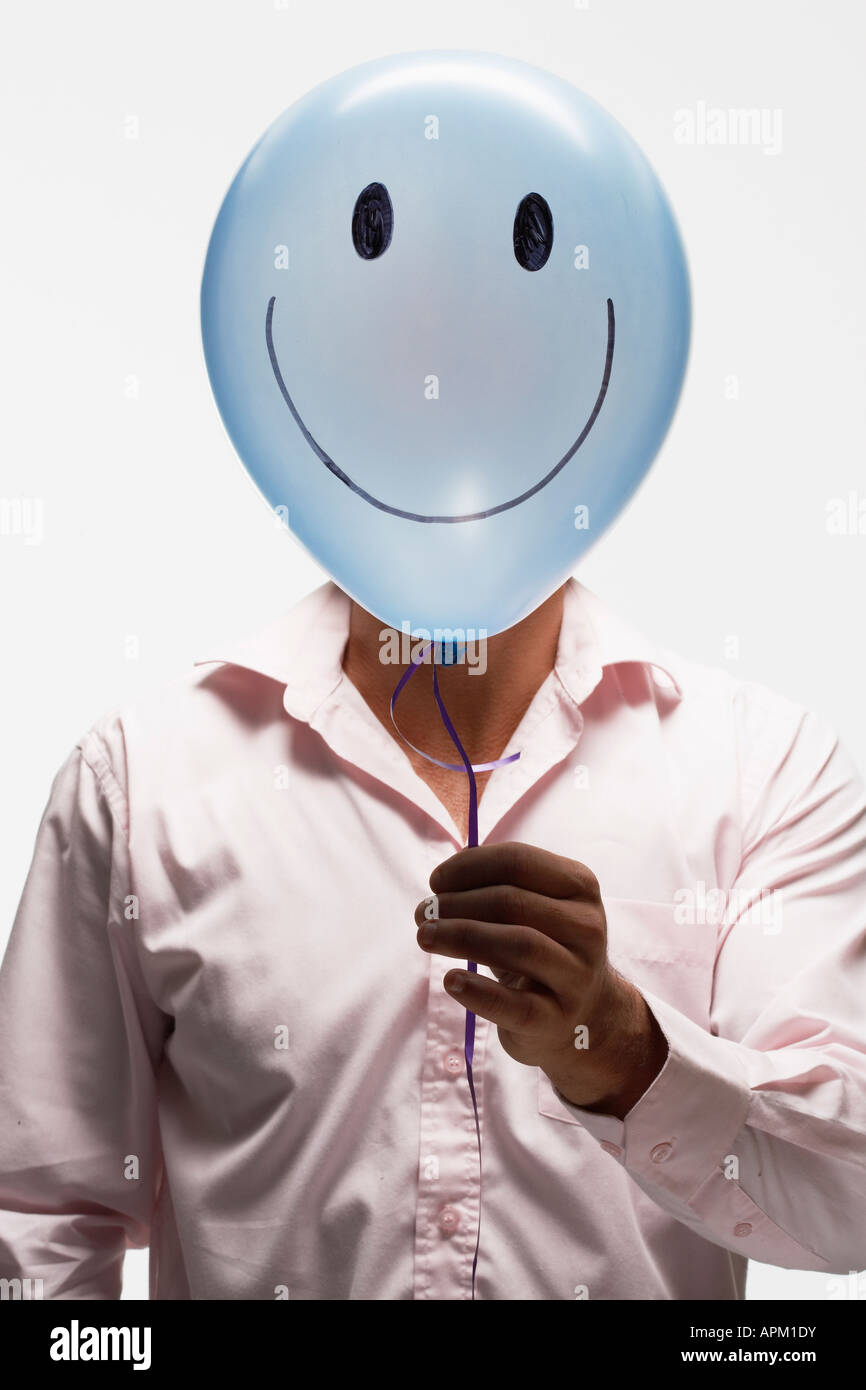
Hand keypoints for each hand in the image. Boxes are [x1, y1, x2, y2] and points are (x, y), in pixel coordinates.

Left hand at [414, 841, 667, 1118]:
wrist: (586, 1014)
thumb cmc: (545, 946)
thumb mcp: (534, 908)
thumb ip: (495, 886)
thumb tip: (441, 884)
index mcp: (579, 886)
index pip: (518, 862)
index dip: (468, 867)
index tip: (436, 881)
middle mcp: (586, 928)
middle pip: (513, 902)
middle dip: (457, 903)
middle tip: (423, 913)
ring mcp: (576, 976)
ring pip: (518, 945)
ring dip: (461, 936)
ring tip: (425, 936)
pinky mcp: (556, 1020)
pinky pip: (516, 1005)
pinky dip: (478, 992)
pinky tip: (450, 981)